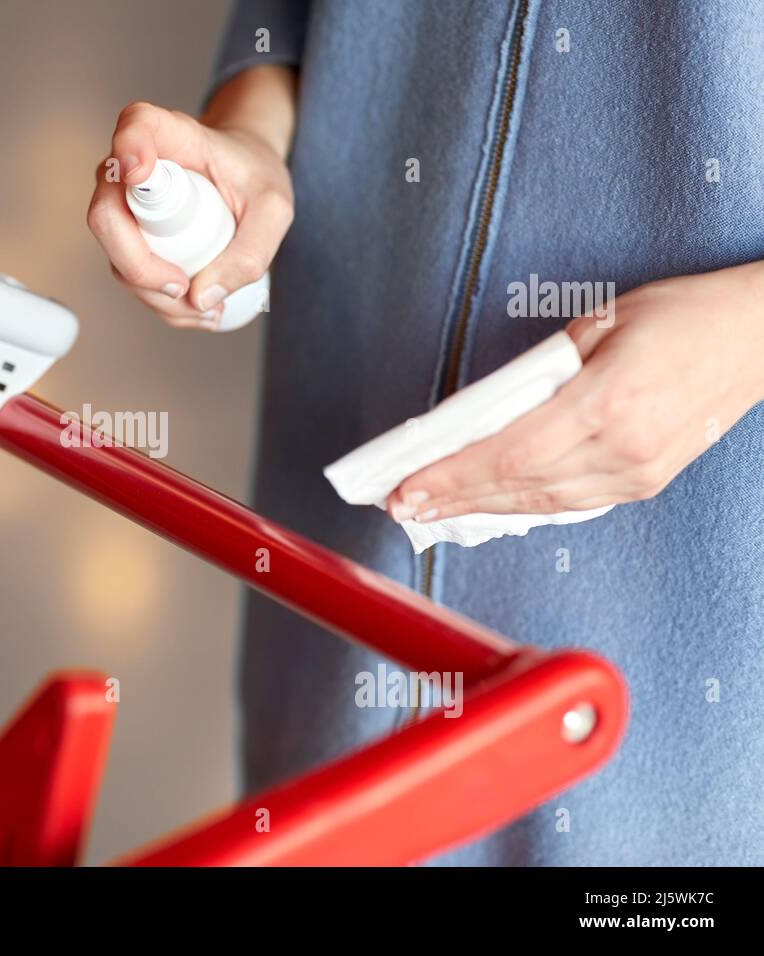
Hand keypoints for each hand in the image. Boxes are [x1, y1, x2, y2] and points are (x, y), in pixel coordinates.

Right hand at [86, 70, 295, 329]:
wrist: (245, 177)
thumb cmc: (256, 177)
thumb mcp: (274, 210)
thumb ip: (251, 251)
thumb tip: (201, 297)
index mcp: (171, 135)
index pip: (136, 126)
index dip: (128, 147)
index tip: (139, 171)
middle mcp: (131, 167)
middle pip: (108, 215)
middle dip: (142, 267)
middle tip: (187, 289)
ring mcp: (122, 204)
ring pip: (117, 257)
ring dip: (158, 297)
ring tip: (211, 308)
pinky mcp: (126, 237)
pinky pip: (129, 276)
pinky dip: (162, 303)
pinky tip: (200, 308)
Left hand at [387, 261, 763, 521]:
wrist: (759, 336)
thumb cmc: (679, 315)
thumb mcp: (597, 324)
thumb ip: (535, 371)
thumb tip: (478, 412)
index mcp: (606, 401)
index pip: (508, 454)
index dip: (452, 476)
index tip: (406, 488)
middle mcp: (623, 447)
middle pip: (517, 486)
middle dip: (452, 498)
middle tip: (399, 506)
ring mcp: (638, 472)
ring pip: (541, 504)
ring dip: (480, 509)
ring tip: (431, 511)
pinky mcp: (645, 483)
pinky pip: (569, 506)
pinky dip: (521, 507)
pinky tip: (486, 507)